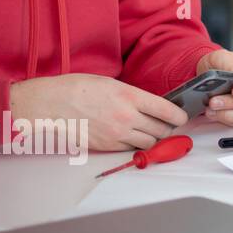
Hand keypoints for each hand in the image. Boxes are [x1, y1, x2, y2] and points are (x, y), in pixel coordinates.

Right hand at [8, 74, 187, 151]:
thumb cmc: (77, 88)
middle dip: (168, 128)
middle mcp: (127, 117)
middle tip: (167, 124)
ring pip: (149, 143)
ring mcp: (117, 134)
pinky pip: (131, 149)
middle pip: (162, 130)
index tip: (182, 117)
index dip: (179, 116)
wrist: (50, 104)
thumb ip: (134, 95)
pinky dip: (136, 145)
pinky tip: (133, 138)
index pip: (167, 110)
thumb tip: (150, 105)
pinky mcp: (106, 147)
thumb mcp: (112, 83)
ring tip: (151, 132)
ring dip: (154, 138)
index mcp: (131, 96)